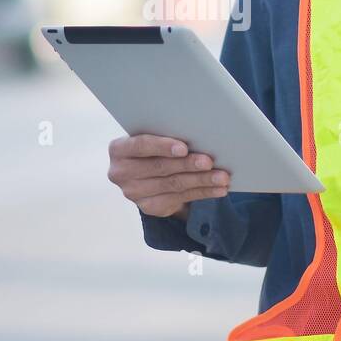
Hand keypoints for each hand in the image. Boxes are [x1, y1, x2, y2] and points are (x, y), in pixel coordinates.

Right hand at [106, 134, 229, 219]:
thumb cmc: (152, 148)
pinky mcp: (149, 207)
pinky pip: (180, 199)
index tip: (184, 147)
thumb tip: (200, 134)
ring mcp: (134, 193)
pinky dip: (202, 193)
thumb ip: (164, 136)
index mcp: (119, 150)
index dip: (163, 146)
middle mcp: (121, 173)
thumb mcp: (151, 139)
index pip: (140, 146)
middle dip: (188, 164)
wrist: (145, 174)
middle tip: (210, 162)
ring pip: (174, 185)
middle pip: (160, 167)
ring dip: (201, 181)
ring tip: (222, 177)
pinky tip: (217, 189)